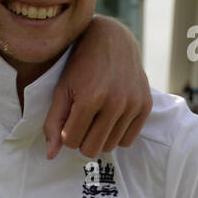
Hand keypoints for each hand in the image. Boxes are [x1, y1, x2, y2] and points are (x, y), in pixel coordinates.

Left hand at [44, 16, 151, 158]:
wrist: (112, 41)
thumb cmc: (81, 67)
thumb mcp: (61, 91)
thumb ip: (53, 123)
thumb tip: (51, 155)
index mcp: (90, 98)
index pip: (72, 141)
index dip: (66, 134)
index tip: (68, 121)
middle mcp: (115, 103)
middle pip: (92, 149)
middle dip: (82, 140)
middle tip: (81, 123)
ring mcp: (133, 104)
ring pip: (110, 147)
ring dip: (99, 138)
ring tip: (96, 118)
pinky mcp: (146, 105)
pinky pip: (128, 140)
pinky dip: (116, 135)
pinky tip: (110, 119)